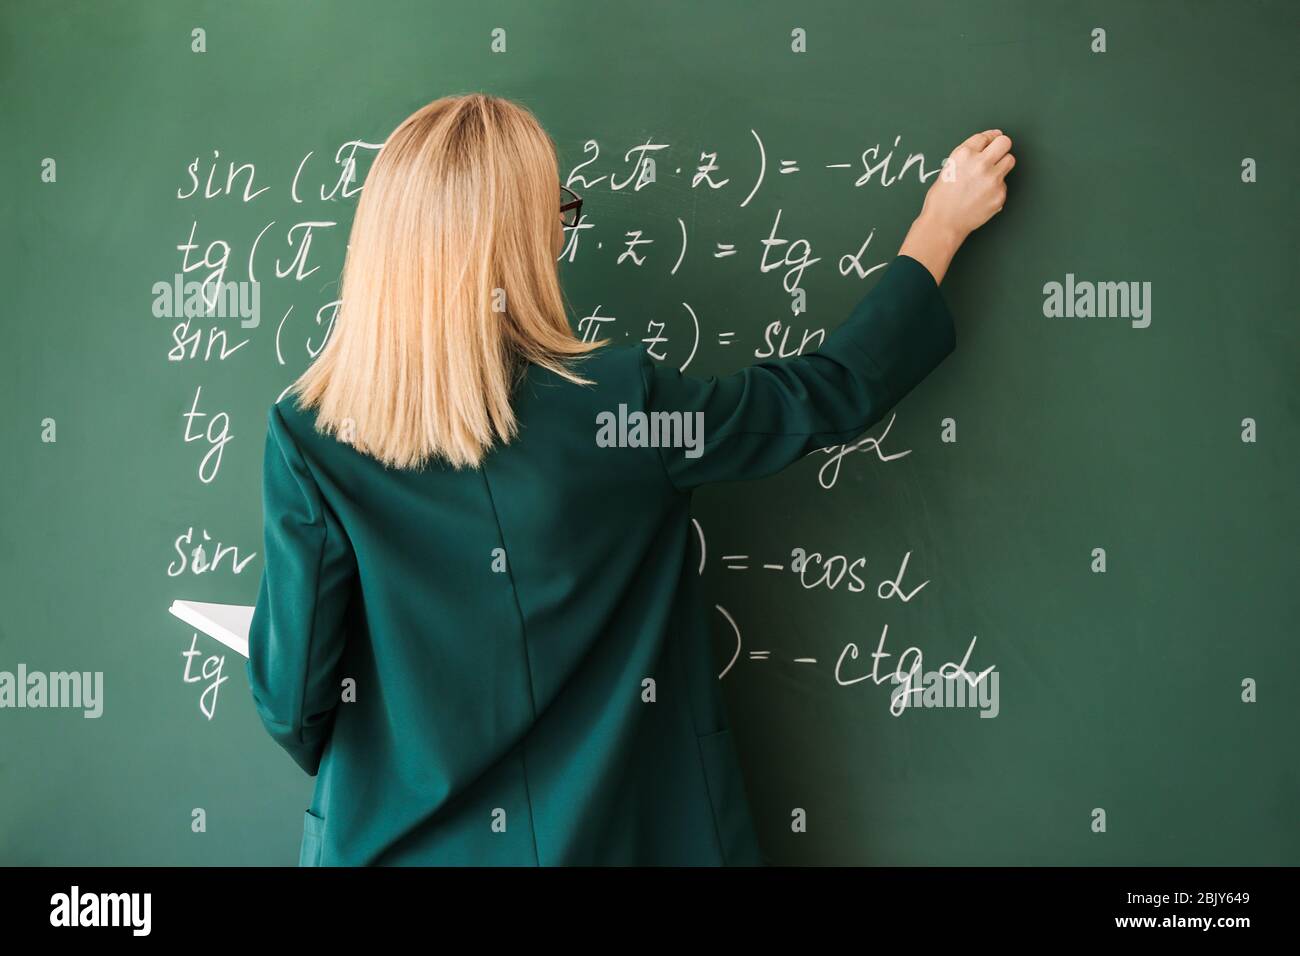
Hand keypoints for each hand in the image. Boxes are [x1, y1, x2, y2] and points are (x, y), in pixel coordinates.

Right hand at [899, 129, 1014, 283]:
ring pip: (1010, 160)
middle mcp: (980, 163)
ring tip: (988, 177)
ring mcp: (992, 179)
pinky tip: (982, 196)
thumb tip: (986, 146)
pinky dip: (996, 188)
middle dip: (1001, 146)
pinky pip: (1004, 184)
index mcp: (964, 154)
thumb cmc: (941, 198)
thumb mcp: (949, 168)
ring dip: (1002, 165)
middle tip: (997, 154)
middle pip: (1005, 142)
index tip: (993, 140)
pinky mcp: (1000, 194)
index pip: (985, 136)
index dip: (990, 138)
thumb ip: (967, 156)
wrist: (943, 223)